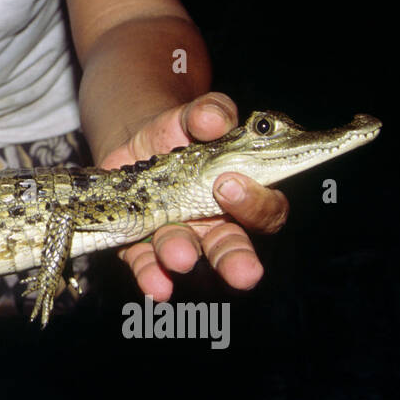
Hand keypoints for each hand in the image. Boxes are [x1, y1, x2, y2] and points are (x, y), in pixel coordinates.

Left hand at [99, 93, 289, 300]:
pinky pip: (146, 264)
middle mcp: (216, 224)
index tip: (230, 184)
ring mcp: (179, 237)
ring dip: (183, 258)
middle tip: (242, 271)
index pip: (266, 208)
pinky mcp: (140, 244)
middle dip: (237, 260)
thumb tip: (214, 119)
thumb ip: (210, 112)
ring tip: (177, 257)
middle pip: (234, 247)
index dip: (256, 202)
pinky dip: (150, 275)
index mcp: (242, 194)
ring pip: (189, 256)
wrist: (133, 143)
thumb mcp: (194, 115)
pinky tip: (154, 286)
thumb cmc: (181, 131)